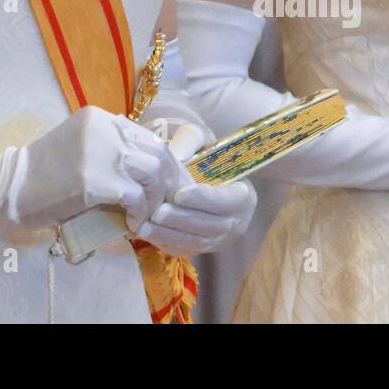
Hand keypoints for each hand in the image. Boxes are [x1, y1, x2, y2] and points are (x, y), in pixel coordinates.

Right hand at [0, 106, 170, 236]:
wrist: (11, 188)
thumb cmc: (45, 172)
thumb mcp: (81, 146)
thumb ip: (110, 147)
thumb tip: (148, 167)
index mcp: (99, 118)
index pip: (148, 137)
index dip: (165, 164)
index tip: (167, 187)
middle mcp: (103, 128)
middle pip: (156, 152)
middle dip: (167, 183)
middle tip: (162, 205)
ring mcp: (99, 152)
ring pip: (152, 173)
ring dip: (154, 199)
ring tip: (143, 215)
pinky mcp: (94, 180)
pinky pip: (135, 197)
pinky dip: (138, 213)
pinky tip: (130, 224)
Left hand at [130, 123, 257, 256]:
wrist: (200, 174)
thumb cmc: (202, 153)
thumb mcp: (199, 137)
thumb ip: (189, 141)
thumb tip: (176, 157)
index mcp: (243, 194)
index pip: (226, 200)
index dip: (203, 199)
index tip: (179, 193)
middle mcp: (236, 221)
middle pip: (211, 225)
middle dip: (182, 220)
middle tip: (158, 213)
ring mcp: (220, 239)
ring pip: (197, 242)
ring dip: (170, 236)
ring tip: (146, 227)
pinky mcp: (202, 249)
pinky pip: (186, 250)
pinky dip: (167, 244)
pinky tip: (148, 234)